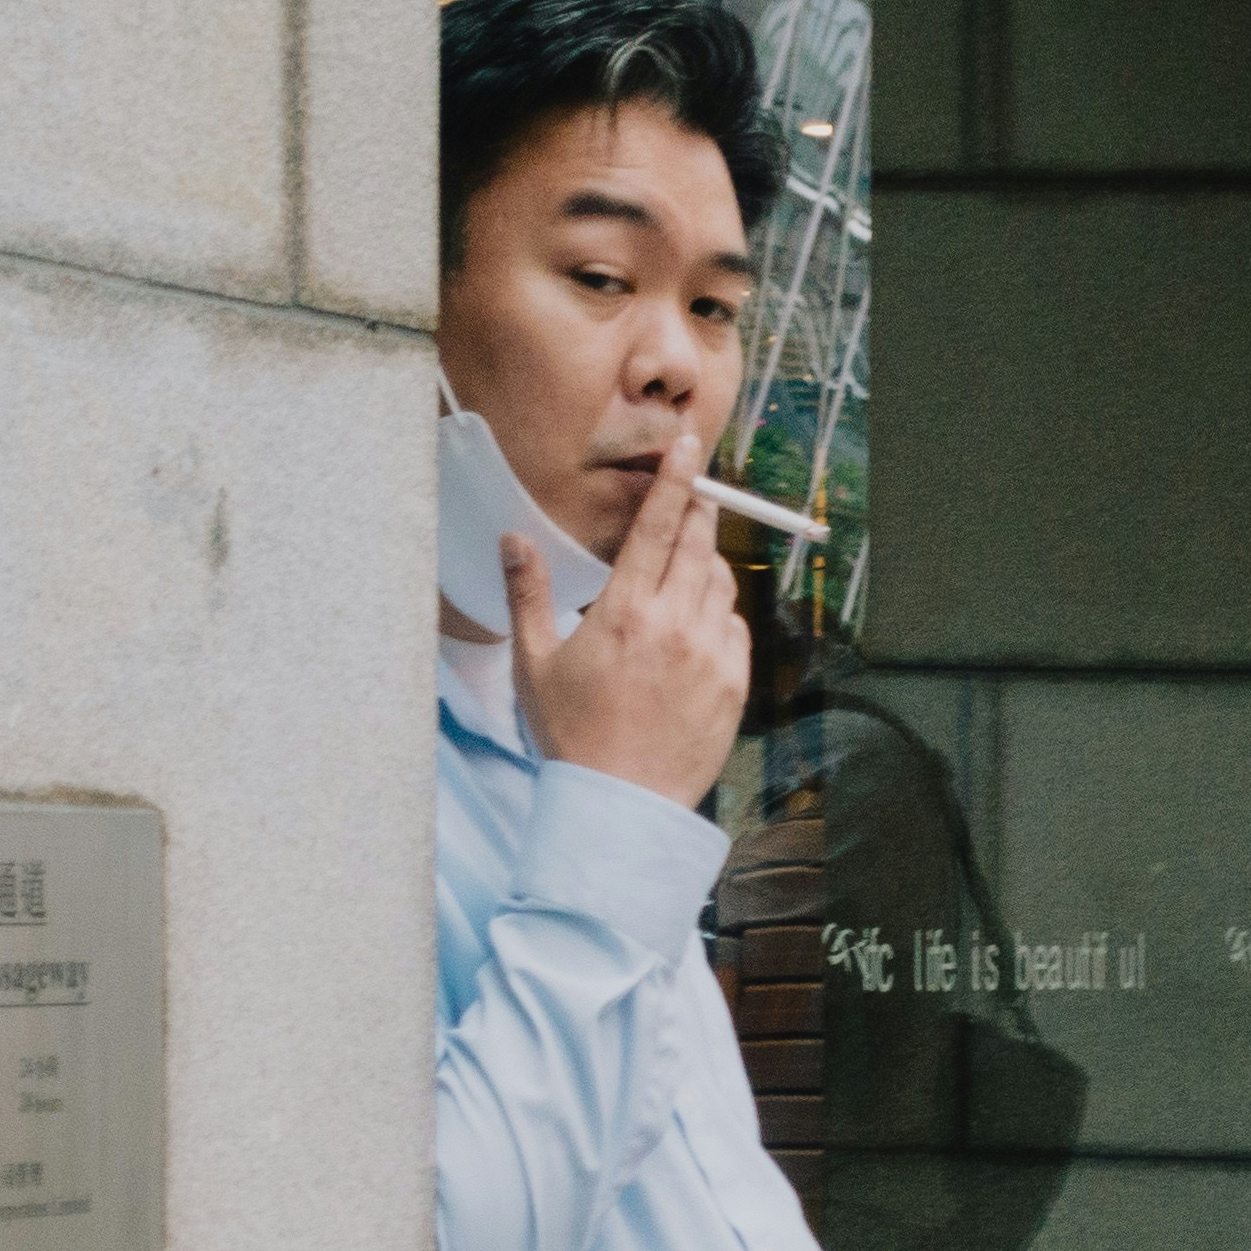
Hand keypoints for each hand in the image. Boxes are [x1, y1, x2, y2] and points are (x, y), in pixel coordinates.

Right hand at [504, 443, 750, 807]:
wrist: (620, 804)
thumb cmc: (571, 734)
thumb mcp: (534, 662)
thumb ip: (527, 592)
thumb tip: (513, 537)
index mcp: (626, 611)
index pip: (658, 527)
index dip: (675, 480)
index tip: (688, 446)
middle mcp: (676, 625)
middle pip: (699, 544)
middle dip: (698, 512)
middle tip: (694, 495)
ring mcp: (712, 655)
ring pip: (722, 584)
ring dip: (706, 567)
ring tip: (681, 576)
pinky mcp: (735, 685)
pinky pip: (736, 629)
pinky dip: (720, 618)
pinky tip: (694, 631)